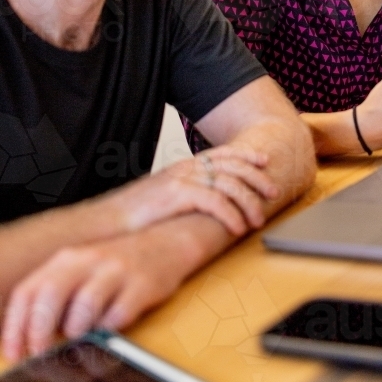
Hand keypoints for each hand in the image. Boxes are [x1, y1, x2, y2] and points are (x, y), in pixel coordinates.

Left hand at [2, 221, 204, 359]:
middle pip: (51, 295)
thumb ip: (53, 295)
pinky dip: (109, 328)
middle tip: (42, 353)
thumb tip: (27, 337)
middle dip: (41, 332)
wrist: (166, 242)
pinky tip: (109, 327)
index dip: (16, 325)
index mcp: (67, 258)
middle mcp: (89, 260)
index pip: (29, 290)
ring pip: (84, 305)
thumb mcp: (79, 270)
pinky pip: (119, 314)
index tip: (16, 351)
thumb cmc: (115, 265)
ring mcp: (116, 270)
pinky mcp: (142, 284)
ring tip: (81, 335)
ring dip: (77, 329)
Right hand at [100, 143, 279, 238]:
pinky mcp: (177, 195)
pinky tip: (238, 228)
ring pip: (229, 184)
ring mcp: (182, 178)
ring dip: (248, 203)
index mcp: (185, 165)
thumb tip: (208, 200)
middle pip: (233, 165)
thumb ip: (187, 192)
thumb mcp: (165, 196)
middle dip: (257, 178)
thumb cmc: (135, 214)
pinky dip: (231, 215)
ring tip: (257, 220)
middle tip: (273, 193)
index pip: (224, 154)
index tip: (265, 162)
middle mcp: (187, 167)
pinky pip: (214, 201)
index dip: (247, 155)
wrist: (107, 220)